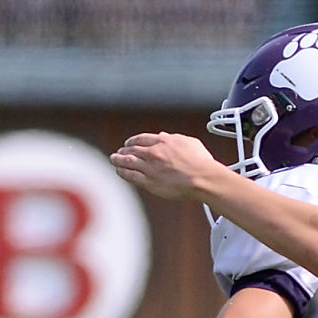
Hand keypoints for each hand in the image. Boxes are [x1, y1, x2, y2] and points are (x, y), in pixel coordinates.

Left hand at [110, 133, 224, 201]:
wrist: (203, 179)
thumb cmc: (201, 162)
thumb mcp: (190, 142)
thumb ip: (174, 138)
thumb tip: (164, 135)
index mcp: (163, 141)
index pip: (141, 138)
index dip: (132, 141)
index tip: (129, 143)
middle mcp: (153, 153)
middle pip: (132, 149)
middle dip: (123, 150)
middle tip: (119, 152)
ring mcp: (150, 168)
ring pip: (128, 162)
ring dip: (119, 160)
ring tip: (114, 160)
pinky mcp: (149, 182)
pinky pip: (131, 176)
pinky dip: (123, 172)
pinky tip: (120, 171)